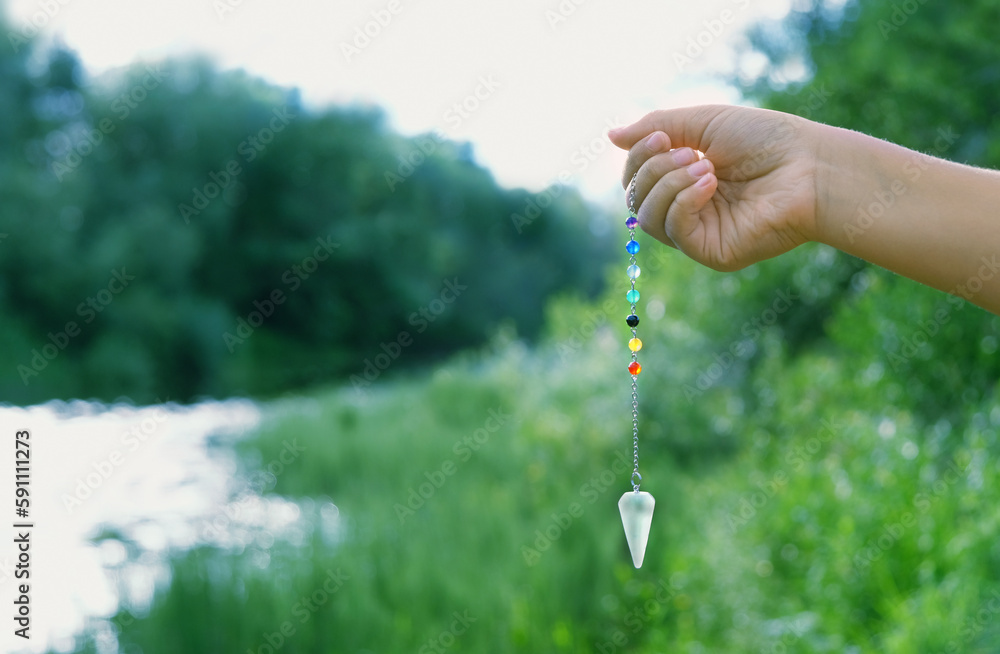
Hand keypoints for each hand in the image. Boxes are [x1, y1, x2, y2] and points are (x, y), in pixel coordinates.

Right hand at [608, 105, 820, 271]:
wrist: (811, 166)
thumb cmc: (767, 140)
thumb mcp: (703, 123)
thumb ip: (656, 127)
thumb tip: (610, 136)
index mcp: (683, 181)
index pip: (636, 179)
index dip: (638, 158)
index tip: (662, 136)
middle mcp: (687, 210)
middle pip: (634, 199)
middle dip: (650, 169)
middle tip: (686, 151)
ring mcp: (698, 234)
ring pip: (647, 217)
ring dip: (667, 184)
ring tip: (704, 166)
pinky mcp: (712, 252)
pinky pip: (674, 231)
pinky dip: (684, 201)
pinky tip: (711, 183)